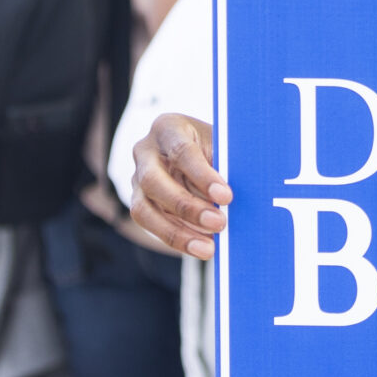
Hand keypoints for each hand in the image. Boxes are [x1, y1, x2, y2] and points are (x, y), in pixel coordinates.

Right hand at [128, 113, 230, 260]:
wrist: (199, 151)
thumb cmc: (213, 146)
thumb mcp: (221, 145)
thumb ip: (226, 164)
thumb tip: (240, 196)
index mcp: (168, 128)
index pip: (181, 151)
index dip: (203, 176)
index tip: (227, 196)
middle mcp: (145, 151)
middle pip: (154, 181)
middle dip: (187, 207)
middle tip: (219, 223)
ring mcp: (137, 178)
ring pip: (144, 209)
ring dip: (177, 232)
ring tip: (208, 248)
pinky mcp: (139, 202)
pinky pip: (150, 225)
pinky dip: (176, 238)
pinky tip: (200, 247)